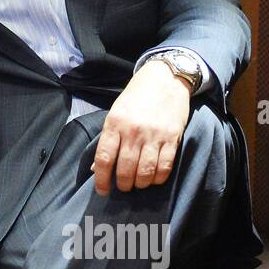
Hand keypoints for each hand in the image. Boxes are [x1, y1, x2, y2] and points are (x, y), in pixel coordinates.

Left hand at [90, 60, 190, 195]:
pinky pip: (165, 166)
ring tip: (139, 183)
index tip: (103, 190)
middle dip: (124, 184)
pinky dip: (158, 178)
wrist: (165, 78)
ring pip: (145, 172)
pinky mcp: (172, 137)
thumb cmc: (137, 97)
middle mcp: (133, 131)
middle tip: (124, 187)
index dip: (102, 180)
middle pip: (125, 169)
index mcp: (114, 124)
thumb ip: (108, 139)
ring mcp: (153, 135)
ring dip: (141, 184)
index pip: (104, 159)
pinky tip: (154, 178)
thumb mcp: (116, 113)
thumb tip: (96, 168)